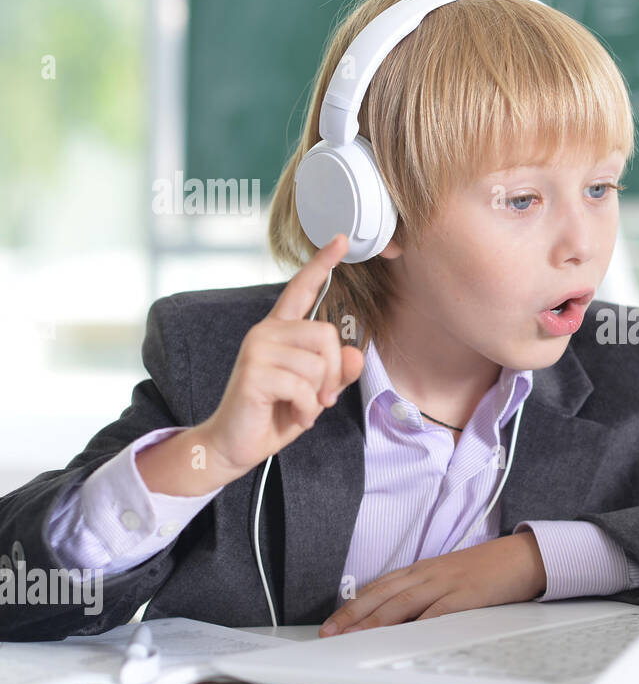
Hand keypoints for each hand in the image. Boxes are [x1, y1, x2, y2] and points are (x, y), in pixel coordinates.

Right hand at [198, 233, 364, 474]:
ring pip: (317, 363)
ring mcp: (257, 349)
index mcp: (281, 331)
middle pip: (325, 335)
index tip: (341, 239)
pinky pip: (304, 387)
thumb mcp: (316, 392)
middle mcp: (266, 332)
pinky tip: (290, 415)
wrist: (235, 444)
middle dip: (333, 373)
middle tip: (320, 398)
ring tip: (300, 407)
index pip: (302, 289)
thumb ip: (338, 372)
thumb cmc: (275, 414)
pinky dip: (306, 410)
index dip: (322, 264)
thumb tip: (358, 354)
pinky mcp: (253, 372)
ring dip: (317, 396)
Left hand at [319, 531, 546, 635]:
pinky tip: (402, 636)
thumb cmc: (486, 569)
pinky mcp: (466, 594)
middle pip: (382, 594)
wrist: (522, 557)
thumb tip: (398, 617)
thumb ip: (424, 593)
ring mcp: (447, 583)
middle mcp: (428, 574)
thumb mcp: (448, 577)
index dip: (353, 605)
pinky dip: (417, 624)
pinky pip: (437, 611)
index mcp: (422, 570)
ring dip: (375, 621)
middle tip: (331, 632)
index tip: (333, 622)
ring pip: (402, 602)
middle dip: (353, 614)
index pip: (379, 586)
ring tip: (354, 636)